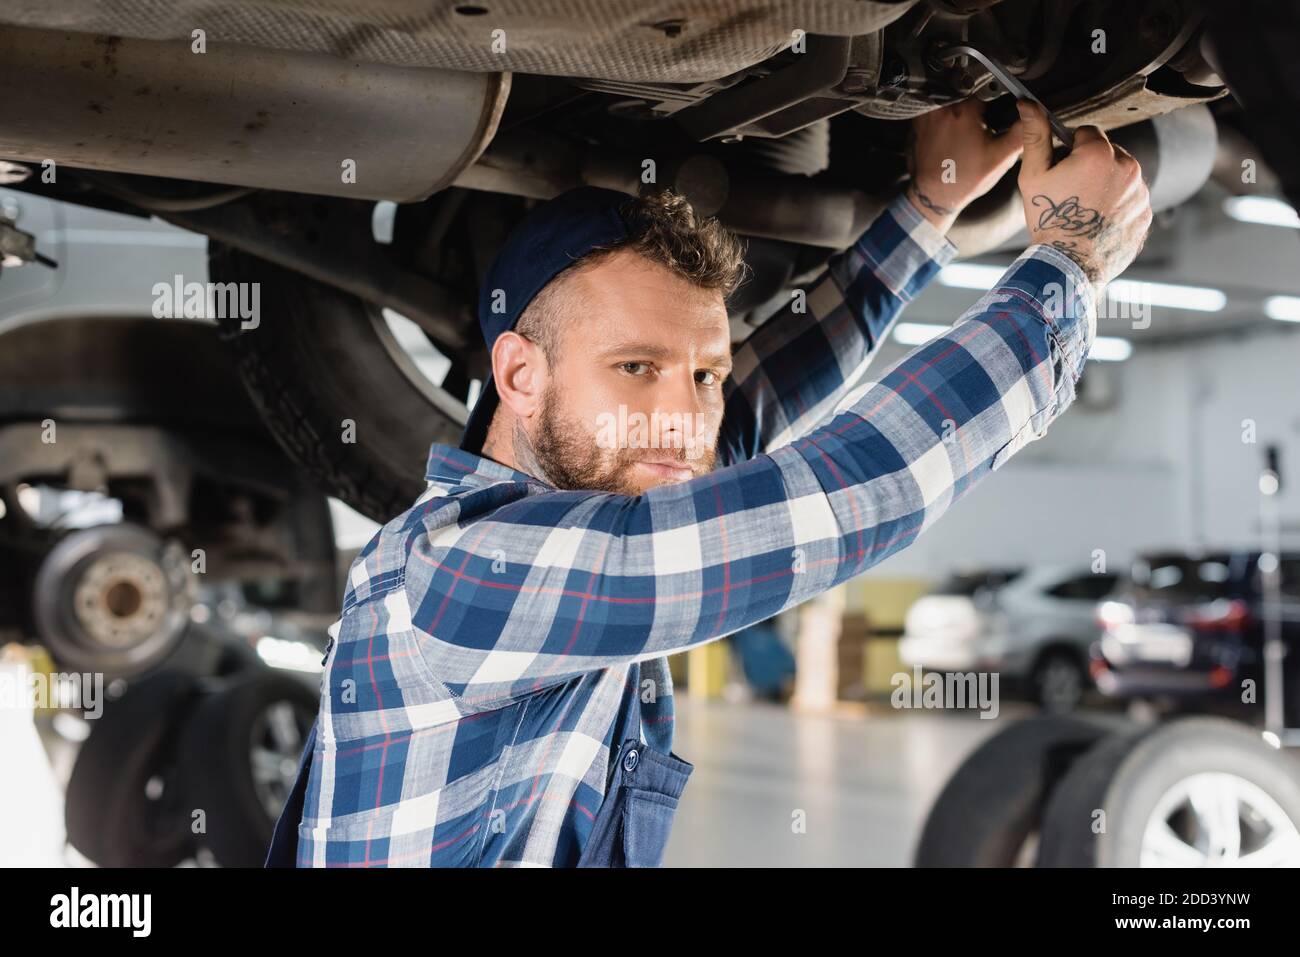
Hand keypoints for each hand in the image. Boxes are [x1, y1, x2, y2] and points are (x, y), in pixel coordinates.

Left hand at [906, 99, 1025, 230]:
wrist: (933, 195)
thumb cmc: (966, 178)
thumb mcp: (1001, 158)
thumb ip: (1020, 133)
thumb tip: (1035, 111)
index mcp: (965, 111)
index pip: (986, 86)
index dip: (995, 96)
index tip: (995, 109)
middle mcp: (943, 107)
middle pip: (966, 88)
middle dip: (975, 99)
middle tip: (979, 120)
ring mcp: (926, 113)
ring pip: (949, 95)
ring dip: (958, 103)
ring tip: (964, 126)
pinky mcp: (917, 122)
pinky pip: (933, 106)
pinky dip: (943, 112)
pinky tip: (949, 129)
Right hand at [1016, 100, 1151, 289]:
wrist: (1070, 264)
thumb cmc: (1050, 220)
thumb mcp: (1033, 176)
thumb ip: (1036, 136)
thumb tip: (1028, 104)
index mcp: (1099, 152)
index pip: (1086, 133)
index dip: (1069, 150)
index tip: (1061, 170)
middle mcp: (1127, 166)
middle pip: (1107, 153)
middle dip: (1091, 165)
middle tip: (1071, 192)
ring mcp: (1140, 191)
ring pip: (1121, 176)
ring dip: (1106, 184)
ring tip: (1085, 209)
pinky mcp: (1145, 212)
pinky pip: (1131, 200)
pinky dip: (1118, 206)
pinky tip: (1098, 221)